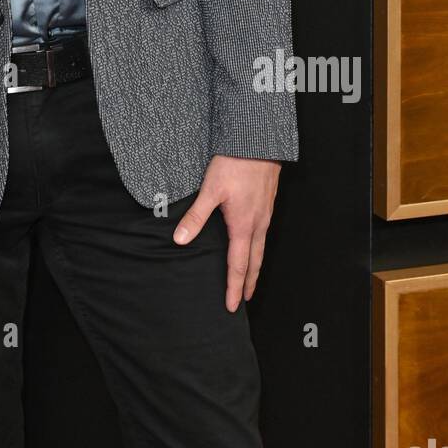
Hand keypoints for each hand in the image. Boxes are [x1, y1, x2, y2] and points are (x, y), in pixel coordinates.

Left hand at [172, 156, 280, 311]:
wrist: (259, 141)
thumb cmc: (235, 163)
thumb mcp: (210, 190)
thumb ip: (195, 216)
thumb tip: (180, 239)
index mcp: (244, 225)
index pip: (238, 265)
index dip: (233, 287)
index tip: (231, 306)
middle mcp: (258, 223)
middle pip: (254, 261)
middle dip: (248, 282)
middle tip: (244, 300)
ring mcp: (265, 213)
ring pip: (261, 247)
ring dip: (254, 266)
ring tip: (249, 278)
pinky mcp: (267, 203)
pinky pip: (264, 233)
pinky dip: (258, 247)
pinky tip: (253, 243)